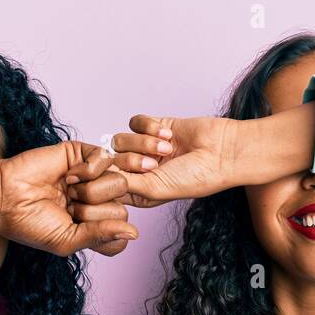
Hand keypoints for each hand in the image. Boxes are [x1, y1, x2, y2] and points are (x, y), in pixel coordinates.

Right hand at [0, 143, 136, 256]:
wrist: (3, 196)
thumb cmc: (29, 224)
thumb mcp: (68, 240)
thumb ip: (102, 236)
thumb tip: (135, 233)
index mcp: (93, 226)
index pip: (121, 233)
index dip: (104, 233)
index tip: (78, 230)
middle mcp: (96, 202)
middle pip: (122, 209)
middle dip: (93, 213)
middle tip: (68, 208)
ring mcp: (92, 178)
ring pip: (119, 184)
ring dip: (91, 191)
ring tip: (68, 191)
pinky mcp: (83, 154)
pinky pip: (107, 159)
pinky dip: (90, 169)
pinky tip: (70, 175)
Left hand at [108, 115, 240, 205]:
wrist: (223, 152)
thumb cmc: (195, 177)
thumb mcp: (153, 189)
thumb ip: (121, 184)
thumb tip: (92, 181)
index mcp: (136, 191)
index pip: (105, 183)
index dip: (104, 176)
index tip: (116, 175)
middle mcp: (138, 171)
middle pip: (110, 159)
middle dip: (131, 159)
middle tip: (154, 164)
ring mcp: (144, 148)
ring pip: (120, 139)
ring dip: (144, 142)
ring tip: (167, 148)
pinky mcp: (153, 127)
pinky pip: (135, 122)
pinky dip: (150, 126)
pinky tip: (169, 134)